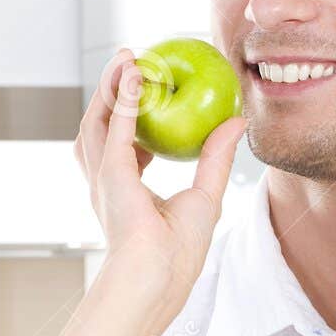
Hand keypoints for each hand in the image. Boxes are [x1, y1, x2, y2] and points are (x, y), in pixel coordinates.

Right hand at [76, 49, 245, 294]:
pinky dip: (125, 98)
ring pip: (99, 118)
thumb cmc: (179, 252)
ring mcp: (104, 177)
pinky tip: (135, 73)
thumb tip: (236, 123)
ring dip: (111, 86)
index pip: (123, 146)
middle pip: (102, 125)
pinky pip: (117, 126)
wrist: (158, 278)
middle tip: (132, 64)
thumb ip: (215, 158)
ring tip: (128, 57)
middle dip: (112, 93)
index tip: (147, 96)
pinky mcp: (111, 174)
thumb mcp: (206, 197)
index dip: (130, 119)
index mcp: (127, 191)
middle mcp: (108, 182)